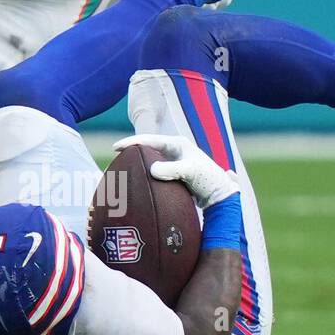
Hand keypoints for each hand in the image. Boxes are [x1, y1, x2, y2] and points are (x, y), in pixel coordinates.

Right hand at [112, 133, 238, 209]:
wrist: (219, 194)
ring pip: (150, 160)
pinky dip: (144, 173)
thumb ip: (172, 169)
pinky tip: (136, 181)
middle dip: (131, 150)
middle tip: (115, 155)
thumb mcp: (190, 171)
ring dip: (137, 162)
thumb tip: (152, 170)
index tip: (116, 147)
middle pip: (147, 147)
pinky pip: (154, 171)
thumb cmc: (208, 179)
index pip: (149, 139)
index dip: (131, 142)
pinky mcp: (173, 174)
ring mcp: (174, 162)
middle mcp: (174, 150)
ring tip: (121, 167)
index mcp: (177, 143)